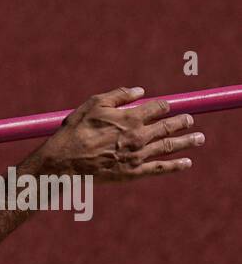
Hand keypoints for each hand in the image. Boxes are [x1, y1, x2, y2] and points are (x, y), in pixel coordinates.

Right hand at [28, 86, 203, 180]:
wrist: (63, 164)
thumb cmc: (74, 132)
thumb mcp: (92, 105)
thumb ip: (118, 96)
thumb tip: (140, 91)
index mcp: (131, 117)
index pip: (157, 108)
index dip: (164, 106)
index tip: (167, 106)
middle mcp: (139, 136)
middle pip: (168, 126)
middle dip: (182, 122)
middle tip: (190, 120)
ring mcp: (138, 155)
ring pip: (169, 146)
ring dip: (188, 141)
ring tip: (200, 138)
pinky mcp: (133, 173)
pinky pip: (160, 168)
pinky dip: (176, 166)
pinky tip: (187, 162)